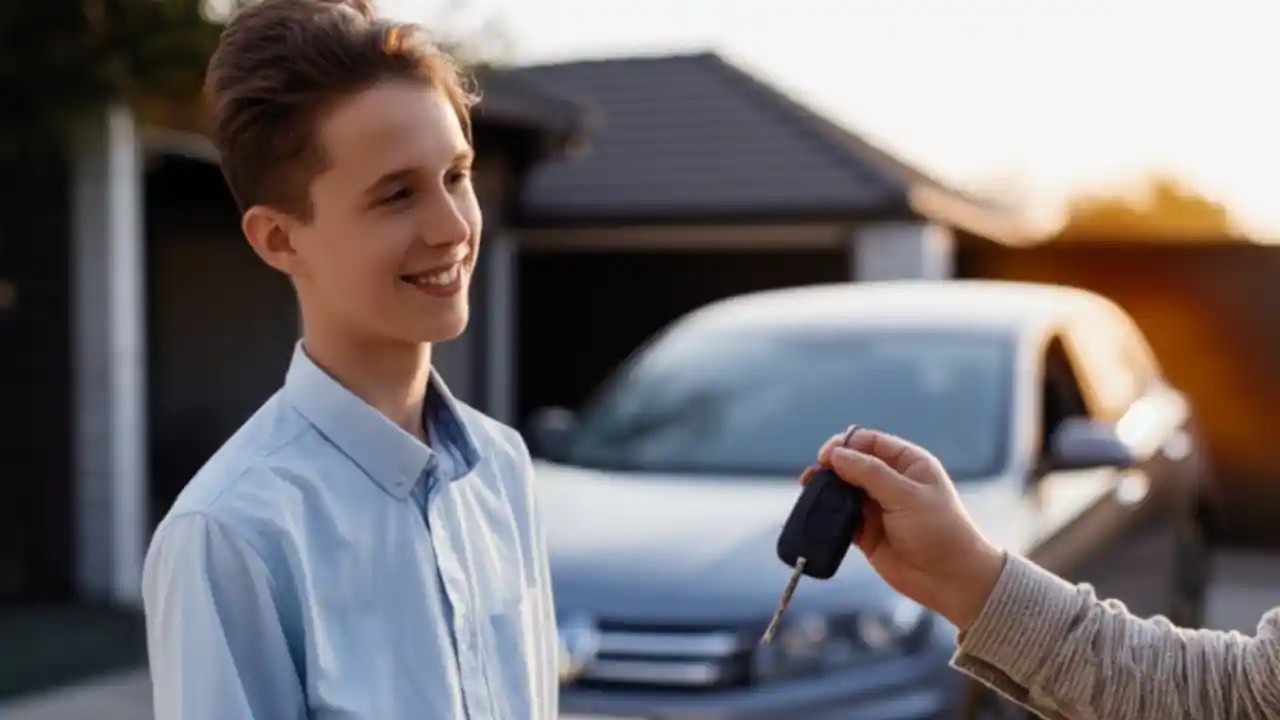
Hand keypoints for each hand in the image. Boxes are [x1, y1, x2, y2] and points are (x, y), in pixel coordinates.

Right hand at [808, 428, 1005, 630]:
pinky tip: (816, 513)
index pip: (869, 442)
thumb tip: (836, 454)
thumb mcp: (906, 495)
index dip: (845, 444)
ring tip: (809, 491)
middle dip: (831, 466)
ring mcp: (878, 507)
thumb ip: (869, 473)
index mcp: (908, 463)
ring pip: (843, 490)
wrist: (950, 580)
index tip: (826, 456)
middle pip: (852, 463)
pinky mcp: (866, 532)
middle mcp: (892, 482)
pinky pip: (841, 517)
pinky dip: (827, 514)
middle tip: (814, 475)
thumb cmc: (939, 532)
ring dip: (826, 489)